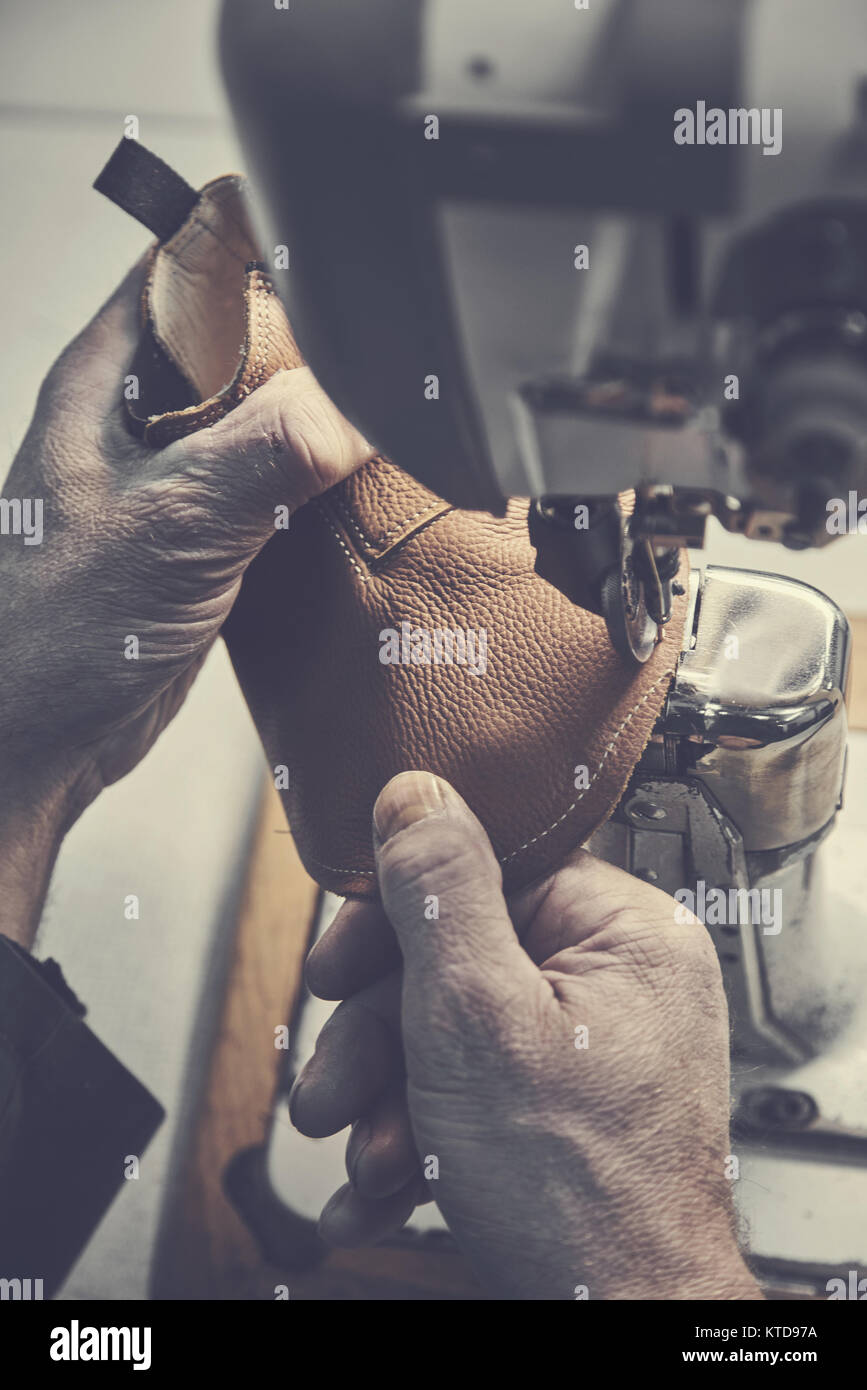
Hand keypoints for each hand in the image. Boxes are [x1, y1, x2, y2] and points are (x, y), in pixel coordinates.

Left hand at [0, 260, 372, 940]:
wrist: (38, 741)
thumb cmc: (53, 633)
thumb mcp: (169, 521)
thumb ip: (264, 453)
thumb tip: (353, 408)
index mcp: (106, 379)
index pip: (190, 268)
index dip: (264, 251)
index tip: (345, 266)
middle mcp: (139, 419)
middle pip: (244, 344)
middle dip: (313, 350)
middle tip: (387, 361)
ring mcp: (175, 481)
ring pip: (265, 421)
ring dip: (321, 426)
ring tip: (387, 430)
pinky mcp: (203, 539)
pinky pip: (274, 490)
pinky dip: (318, 491)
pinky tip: (358, 502)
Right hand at [292, 771, 760, 1300]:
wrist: (612, 1334)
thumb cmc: (580, 1196)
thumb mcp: (478, 1018)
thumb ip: (440, 893)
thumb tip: (416, 794)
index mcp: (625, 936)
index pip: (491, 872)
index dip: (397, 918)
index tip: (338, 960)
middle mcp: (616, 987)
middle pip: (456, 961)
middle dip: (375, 1035)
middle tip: (330, 1087)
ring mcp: (589, 1056)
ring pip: (449, 1036)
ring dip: (382, 1100)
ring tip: (360, 1158)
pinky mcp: (559, 1115)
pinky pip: (471, 1093)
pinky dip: (414, 1138)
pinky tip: (377, 1190)